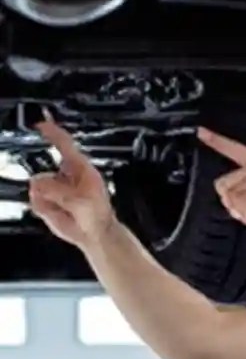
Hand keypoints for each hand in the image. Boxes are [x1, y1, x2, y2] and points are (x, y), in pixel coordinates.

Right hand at [27, 113, 116, 247]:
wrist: (94, 234)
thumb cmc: (96, 214)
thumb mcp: (80, 200)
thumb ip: (57, 190)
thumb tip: (37, 184)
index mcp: (81, 169)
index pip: (65, 145)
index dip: (53, 133)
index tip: (41, 125)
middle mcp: (64, 176)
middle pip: (43, 170)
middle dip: (46, 185)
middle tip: (60, 199)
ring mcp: (54, 188)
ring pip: (37, 188)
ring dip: (47, 200)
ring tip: (66, 209)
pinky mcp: (46, 200)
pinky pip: (35, 200)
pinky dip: (43, 208)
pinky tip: (59, 213)